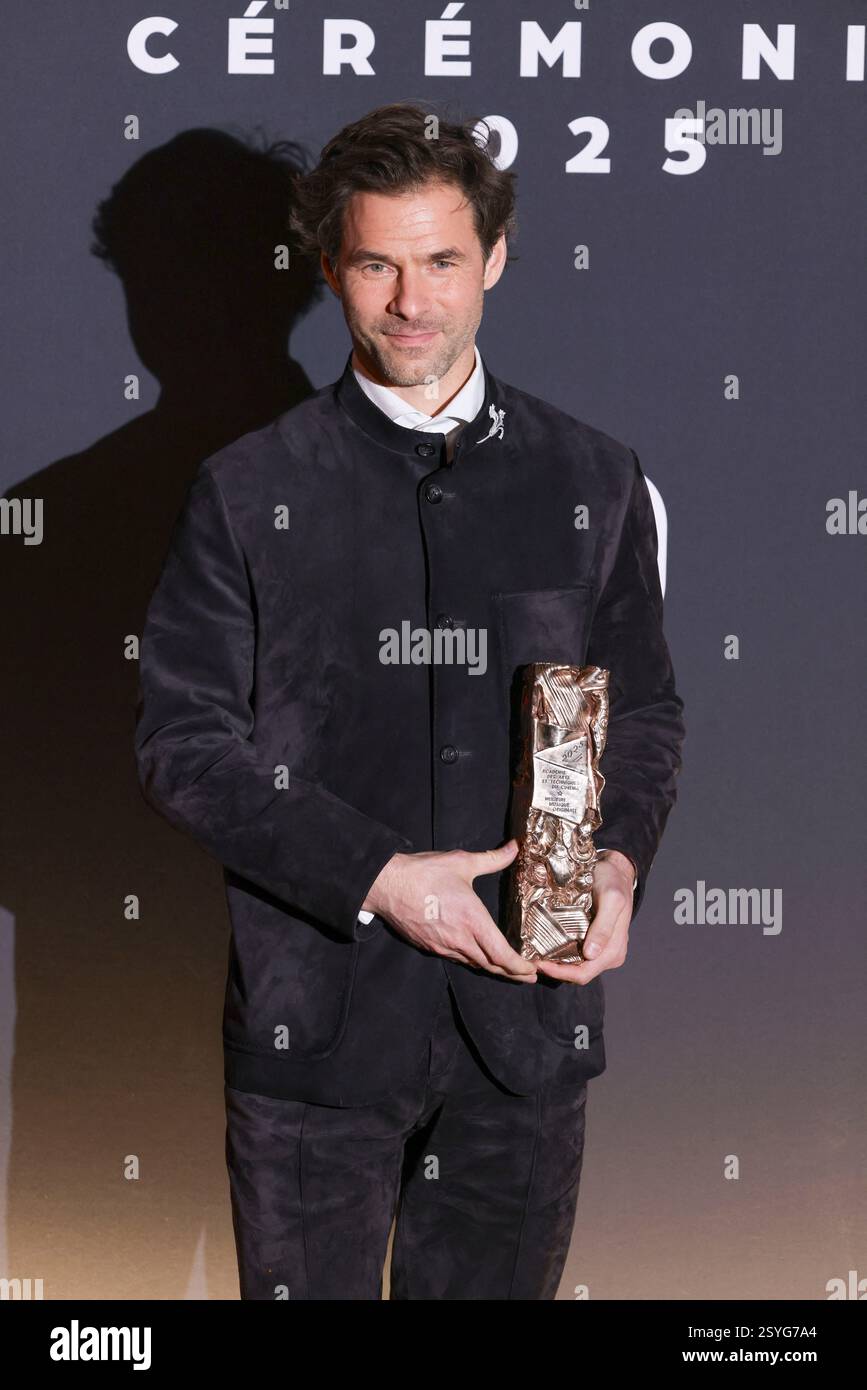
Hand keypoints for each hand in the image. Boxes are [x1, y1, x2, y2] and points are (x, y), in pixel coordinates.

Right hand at [362, 839, 537, 982]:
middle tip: (528, 975)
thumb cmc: (423, 873)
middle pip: (491, 966)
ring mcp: (443, 946)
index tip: (532, 969)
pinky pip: (457, 959)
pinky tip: (477, 957)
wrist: (386, 886)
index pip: (502, 955)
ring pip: (474, 965)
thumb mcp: (462, 862)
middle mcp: (460, 940)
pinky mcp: (430, 947)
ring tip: (509, 969)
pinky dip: (473, 961)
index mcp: (472, 920)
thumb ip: (492, 859)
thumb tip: (514, 847)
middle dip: (513, 973)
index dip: (519, 967)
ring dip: (493, 969)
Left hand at [535, 849, 635, 985]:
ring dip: (556, 964)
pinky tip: (546, 946)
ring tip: (534, 955)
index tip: (538, 963)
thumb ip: (604, 927)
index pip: (584, 973)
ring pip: (575, 967)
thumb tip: (591, 954)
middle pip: (577, 974)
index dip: (560, 973)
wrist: (617, 871)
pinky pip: (576, 955)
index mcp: (614, 950)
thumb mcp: (611, 899)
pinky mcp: (594, 942)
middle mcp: (609, 956)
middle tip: (530, 961)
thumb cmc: (614, 883)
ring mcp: (601, 950)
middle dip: (554, 970)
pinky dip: (560, 955)